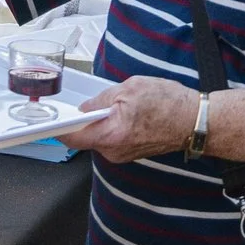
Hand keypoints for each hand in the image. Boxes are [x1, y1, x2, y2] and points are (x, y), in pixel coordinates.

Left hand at [61, 75, 197, 162]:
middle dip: (85, 118)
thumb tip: (84, 108)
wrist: (196, 121)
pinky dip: (113, 126)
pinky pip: (112, 138)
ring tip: (119, 103)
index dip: (58, 128)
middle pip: (85, 137)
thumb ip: (101, 100)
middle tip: (93, 100)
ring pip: (100, 136)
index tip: (49, 119)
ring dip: (102, 121)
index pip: (72, 138)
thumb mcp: (129, 89)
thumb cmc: (168, 103)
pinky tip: (127, 112)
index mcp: (111, 136)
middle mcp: (114, 151)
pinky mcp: (131, 152)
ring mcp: (123, 154)